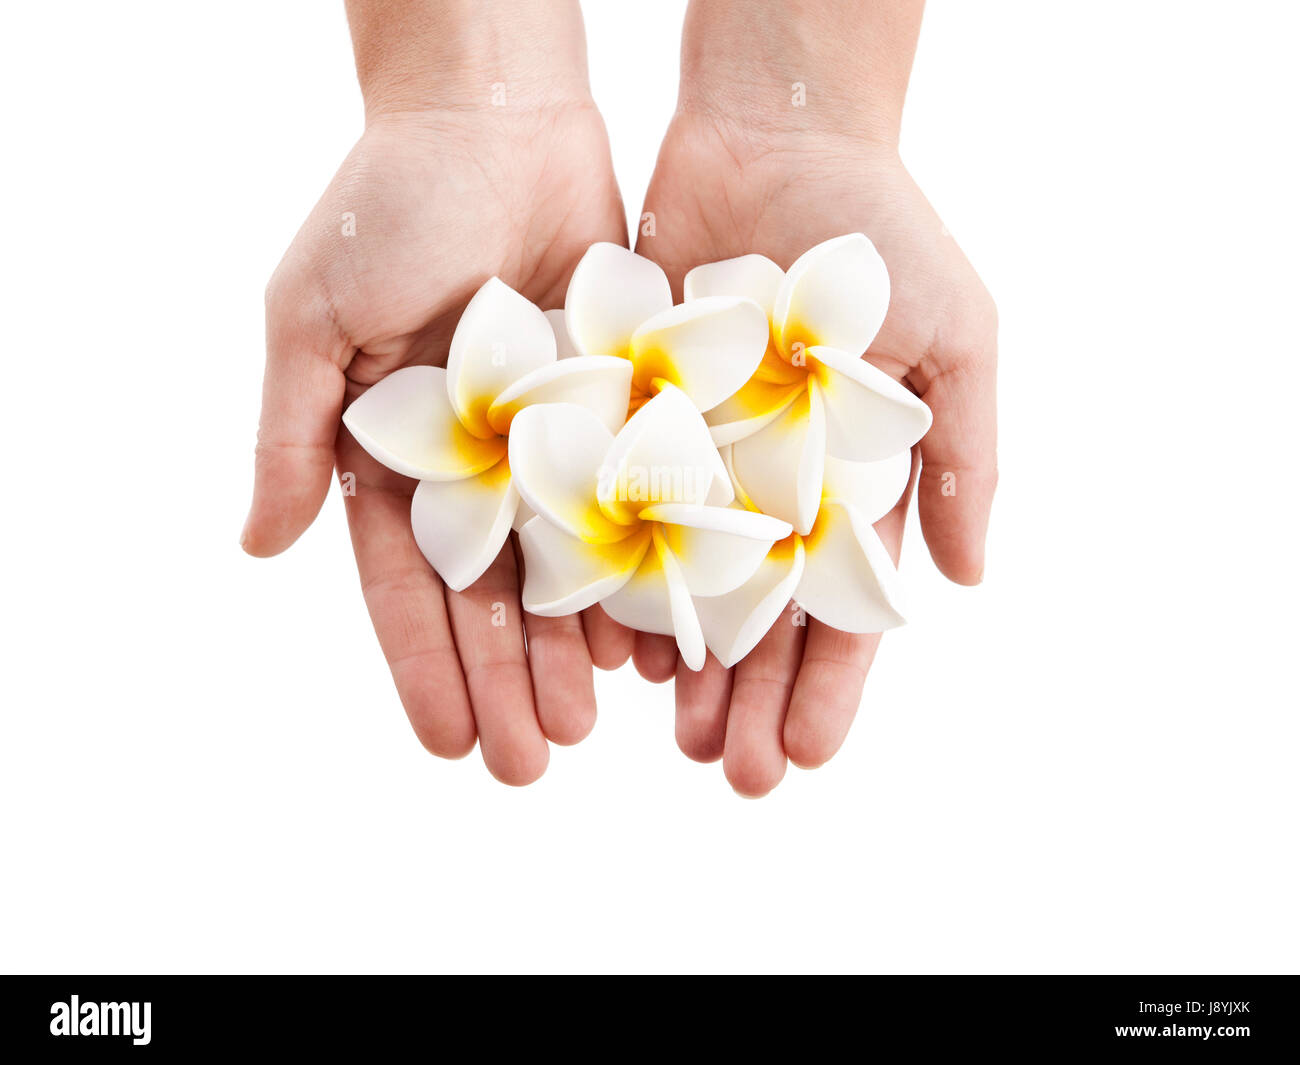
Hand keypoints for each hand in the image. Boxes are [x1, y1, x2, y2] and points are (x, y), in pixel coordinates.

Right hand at [241, 5, 628, 783]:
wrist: (498, 114)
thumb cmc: (390, 201)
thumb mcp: (313, 314)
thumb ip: (291, 431)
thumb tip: (257, 546)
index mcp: (393, 452)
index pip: (405, 583)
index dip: (423, 664)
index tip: (444, 743)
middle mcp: (473, 461)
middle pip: (492, 594)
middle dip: (507, 680)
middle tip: (531, 765)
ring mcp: (550, 440)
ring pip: (565, 566)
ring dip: (575, 648)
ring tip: (593, 726)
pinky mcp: (616, 408)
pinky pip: (632, 504)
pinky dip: (641, 569)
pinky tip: (656, 638)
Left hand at [635, 104, 996, 793]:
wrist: (774, 134)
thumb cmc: (882, 235)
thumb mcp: (954, 340)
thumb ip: (966, 460)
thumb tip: (972, 581)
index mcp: (848, 485)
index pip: (841, 608)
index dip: (827, 686)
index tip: (801, 758)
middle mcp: (768, 488)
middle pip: (758, 618)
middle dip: (746, 699)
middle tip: (726, 774)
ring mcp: (696, 460)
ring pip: (683, 585)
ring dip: (679, 662)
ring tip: (662, 734)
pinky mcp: (629, 418)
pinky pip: (616, 512)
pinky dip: (612, 576)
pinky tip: (605, 642)